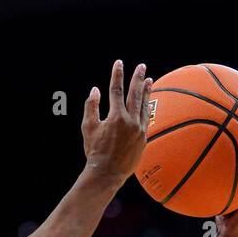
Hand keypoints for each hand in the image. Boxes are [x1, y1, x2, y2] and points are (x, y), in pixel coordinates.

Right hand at [81, 60, 150, 184]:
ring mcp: (139, 130)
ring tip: (149, 80)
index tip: (119, 63)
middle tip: (141, 66)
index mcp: (116, 117)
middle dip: (137, 78)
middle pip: (135, 94)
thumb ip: (91, 107)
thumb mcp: (88, 128)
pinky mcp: (144, 138)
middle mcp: (130, 121)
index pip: (116, 90)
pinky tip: (148, 102)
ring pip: (144, 105)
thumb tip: (95, 90)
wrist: (107, 173)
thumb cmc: (94, 151)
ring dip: (146, 91)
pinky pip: (147, 118)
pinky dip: (148, 108)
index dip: (117, 75)